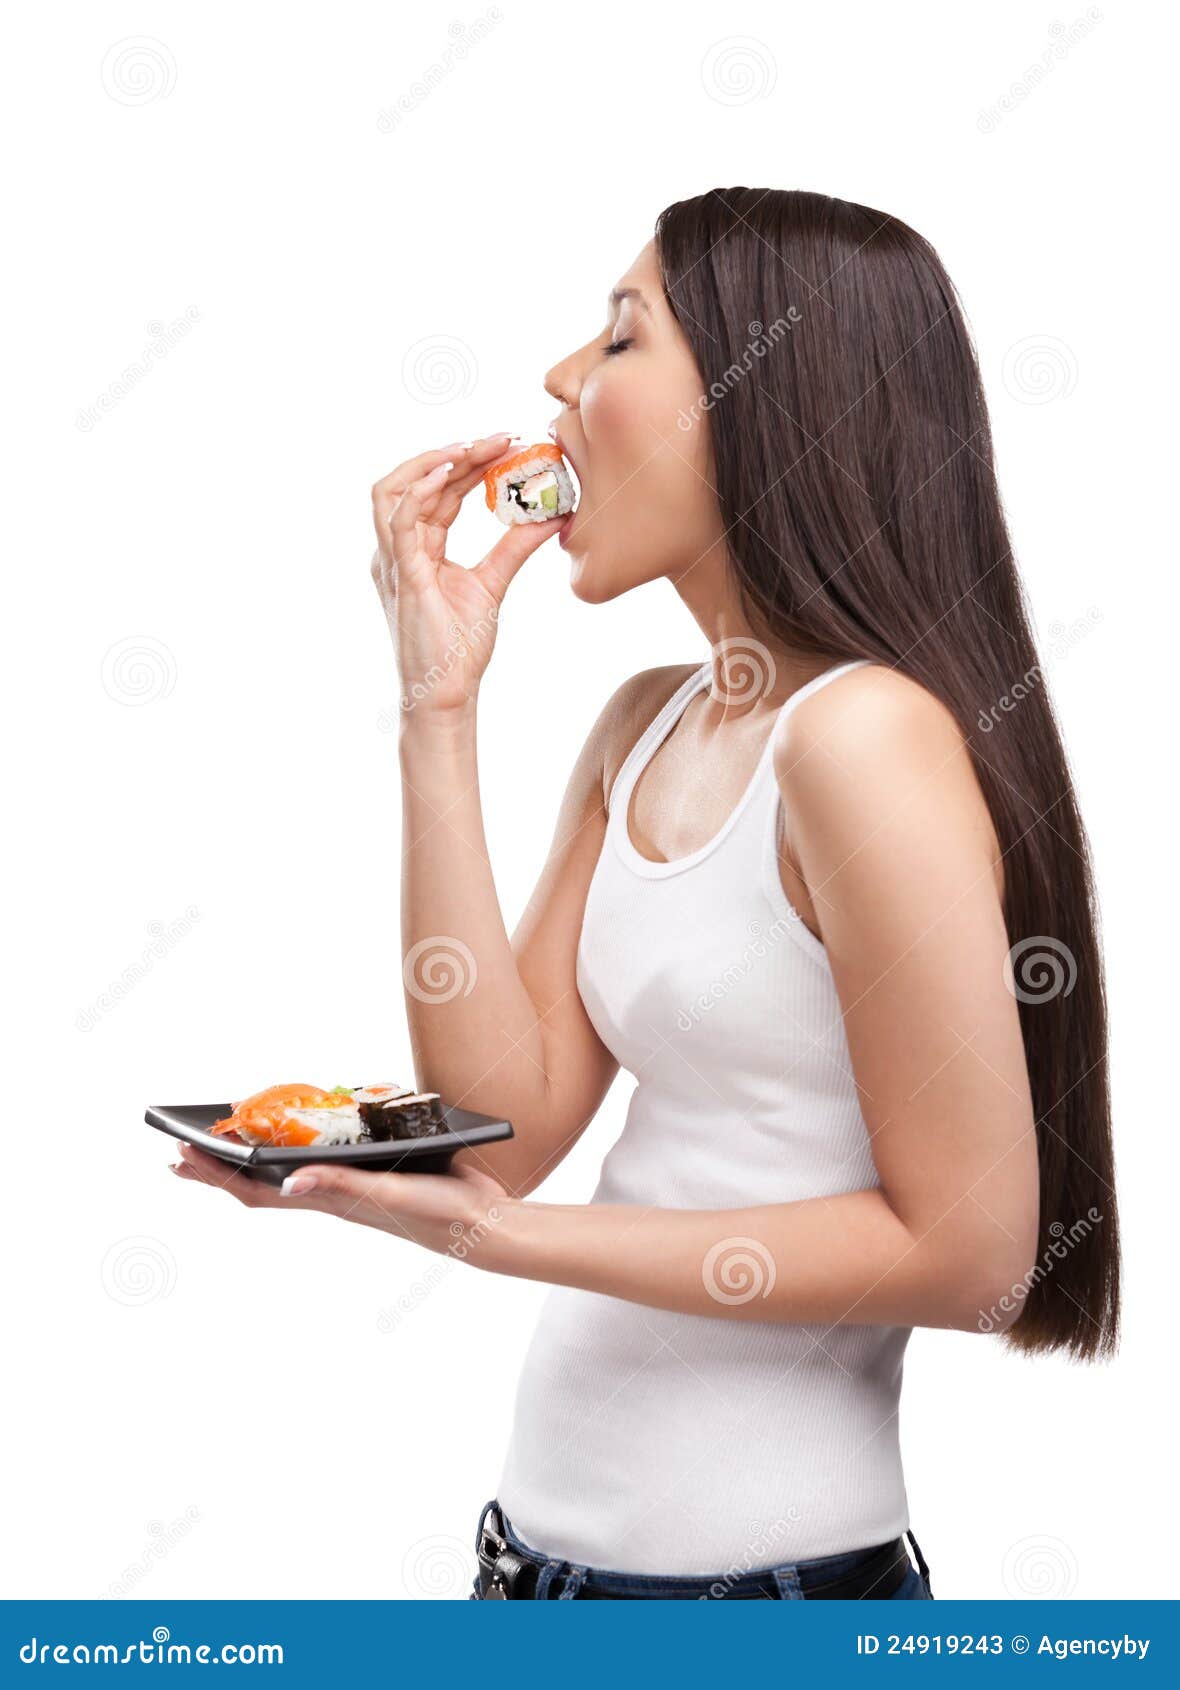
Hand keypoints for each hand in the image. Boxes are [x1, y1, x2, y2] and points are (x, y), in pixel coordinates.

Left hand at [171, 1141, 512, 1264]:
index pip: (258, 1189)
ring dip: (251, 1165)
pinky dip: (298, 1154)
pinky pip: (322, 1164)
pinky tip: (301, 1144)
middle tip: (182, 1152)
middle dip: (220, 1171)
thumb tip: (288, 1179)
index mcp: (329, 1198)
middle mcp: (332, 1195)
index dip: (219, 1174)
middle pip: (262, 1184)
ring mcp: (351, 1188)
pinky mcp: (374, 1176)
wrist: (481, 1224)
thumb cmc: (437, 1212)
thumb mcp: (387, 1195)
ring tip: (226, 1149)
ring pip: (287, 1176)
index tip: (182, 1155)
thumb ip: (343, 1184)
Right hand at [370, 434, 563, 717]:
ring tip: (472, 447)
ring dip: (432, 462)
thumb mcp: (493, 583)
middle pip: (417, 482)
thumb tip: (551, 516)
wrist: (447, 693)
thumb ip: (515, 546)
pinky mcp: (401, 577)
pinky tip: (450, 472)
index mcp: (418, 548)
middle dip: (458, 454)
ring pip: (392, 491)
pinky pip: (399, 523)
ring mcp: (393, 561)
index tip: (509, 445)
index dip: (470, 464)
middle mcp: (397, 549)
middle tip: (502, 438)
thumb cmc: (459, 648)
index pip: (440, 491)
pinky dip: (420, 492)